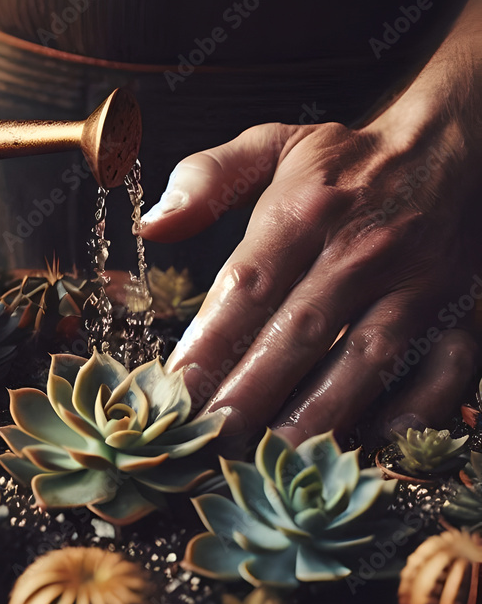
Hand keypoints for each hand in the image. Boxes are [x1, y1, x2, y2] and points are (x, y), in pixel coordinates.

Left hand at [139, 70, 481, 452]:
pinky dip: (410, 413)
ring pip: (367, 359)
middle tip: (213, 439)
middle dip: (254, 391)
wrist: (450, 148)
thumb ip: (205, 177)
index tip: (176, 385)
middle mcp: (363, 249)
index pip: (250, 283)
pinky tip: (366, 444)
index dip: (211, 339)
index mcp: (308, 208)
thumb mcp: (271, 144)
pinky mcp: (461, 311)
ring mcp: (418, 284)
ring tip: (274, 459)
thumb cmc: (344, 159)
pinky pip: (444, 372)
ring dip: (320, 413)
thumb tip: (152, 227)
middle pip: (302, 331)